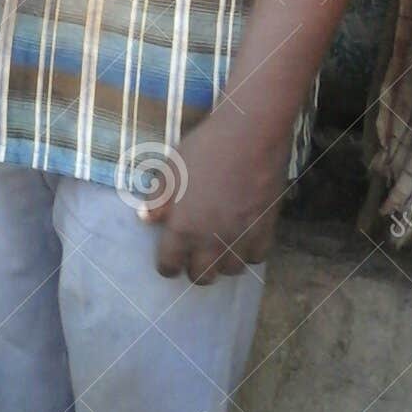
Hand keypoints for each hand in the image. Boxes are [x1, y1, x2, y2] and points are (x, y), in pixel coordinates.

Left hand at [145, 112, 287, 283]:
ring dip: (222, 263)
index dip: (167, 265)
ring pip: (230, 270)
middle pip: (201, 276)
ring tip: (218, 249)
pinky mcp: (265, 230)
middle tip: (194, 255)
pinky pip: (256, 257)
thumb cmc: (205, 148)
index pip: (169, 265)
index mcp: (183, 227)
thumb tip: (146, 219)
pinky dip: (248, 253)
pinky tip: (243, 238)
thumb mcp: (172, 169)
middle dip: (194, 270)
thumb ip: (158, 199)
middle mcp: (211, 240)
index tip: (168, 260)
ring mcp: (240, 238)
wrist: (250, 135)